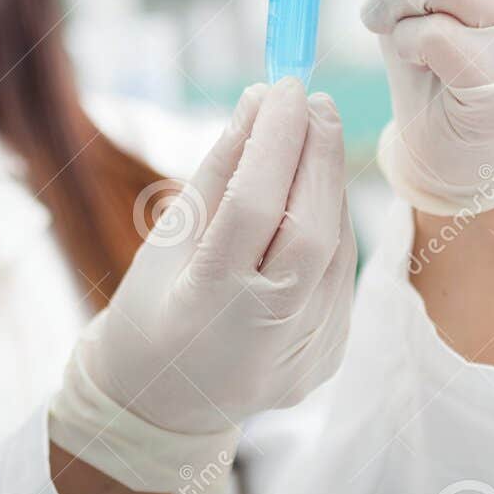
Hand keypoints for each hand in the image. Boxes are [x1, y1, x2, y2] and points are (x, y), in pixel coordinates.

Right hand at [50, 77, 354, 491]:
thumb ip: (219, 171)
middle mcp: (262, 339)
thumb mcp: (166, 241)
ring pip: (337, 252)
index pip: (255, 208)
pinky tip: (317, 195)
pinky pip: (341, 277)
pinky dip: (333, 227)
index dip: (276, 141)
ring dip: (331, 186)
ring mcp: (301, 356)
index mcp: (206, 309)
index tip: (285, 86)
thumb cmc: (151, 311)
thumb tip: (260, 101)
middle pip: (311, 230)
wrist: (160, 408)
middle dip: (318, 155)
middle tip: (314, 101)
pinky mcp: (327, 358)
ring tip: (315, 137)